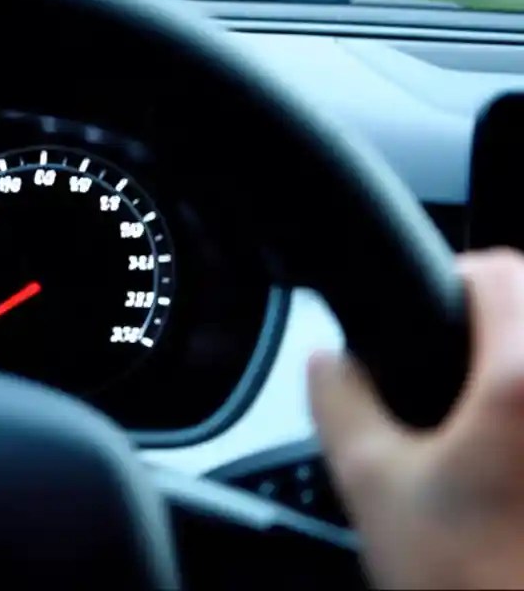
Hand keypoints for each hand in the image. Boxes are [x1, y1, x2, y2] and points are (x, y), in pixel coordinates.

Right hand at [311, 249, 523, 588]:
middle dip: (486, 332)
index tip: (427, 316)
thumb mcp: (369, 482)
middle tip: (448, 377)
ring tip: (480, 428)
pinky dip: (521, 418)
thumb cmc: (470, 581)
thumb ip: (339, 402)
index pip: (498, 271)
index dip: (451, 282)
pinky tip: (506, 466)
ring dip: (509, 377)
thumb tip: (328, 365)